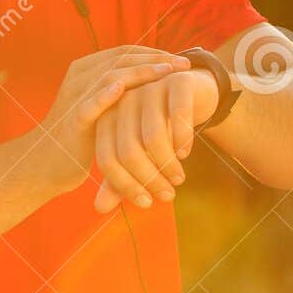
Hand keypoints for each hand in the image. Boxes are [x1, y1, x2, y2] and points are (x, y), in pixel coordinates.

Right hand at [37, 46, 192, 192]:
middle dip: (155, 59)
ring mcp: (74, 97)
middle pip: (121, 59)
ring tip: (167, 72)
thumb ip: (120, 89)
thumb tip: (156, 78)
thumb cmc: (81, 135)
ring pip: (109, 75)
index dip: (154, 52)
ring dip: (141, 72)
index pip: (125, 52)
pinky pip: (88, 105)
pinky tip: (123, 89)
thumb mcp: (102, 106)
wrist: (48, 163)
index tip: (181, 60)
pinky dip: (105, 95)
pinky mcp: (72, 121)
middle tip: (184, 64)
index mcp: (86, 70)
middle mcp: (79, 78)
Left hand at [91, 68, 219, 212]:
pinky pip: (178, 119)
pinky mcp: (177, 83)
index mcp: (108, 118)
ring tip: (178, 178)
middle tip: (167, 195)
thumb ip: (118, 179)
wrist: (192, 93)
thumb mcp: (138, 154)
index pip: (107, 159)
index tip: (146, 203)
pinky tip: (185, 151)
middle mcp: (124, 102)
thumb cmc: (160, 128)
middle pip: (129, 151)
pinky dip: (183, 141)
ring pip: (153, 138)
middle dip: (149, 179)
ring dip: (168, 166)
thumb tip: (100, 209)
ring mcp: (149, 89)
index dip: (125, 185)